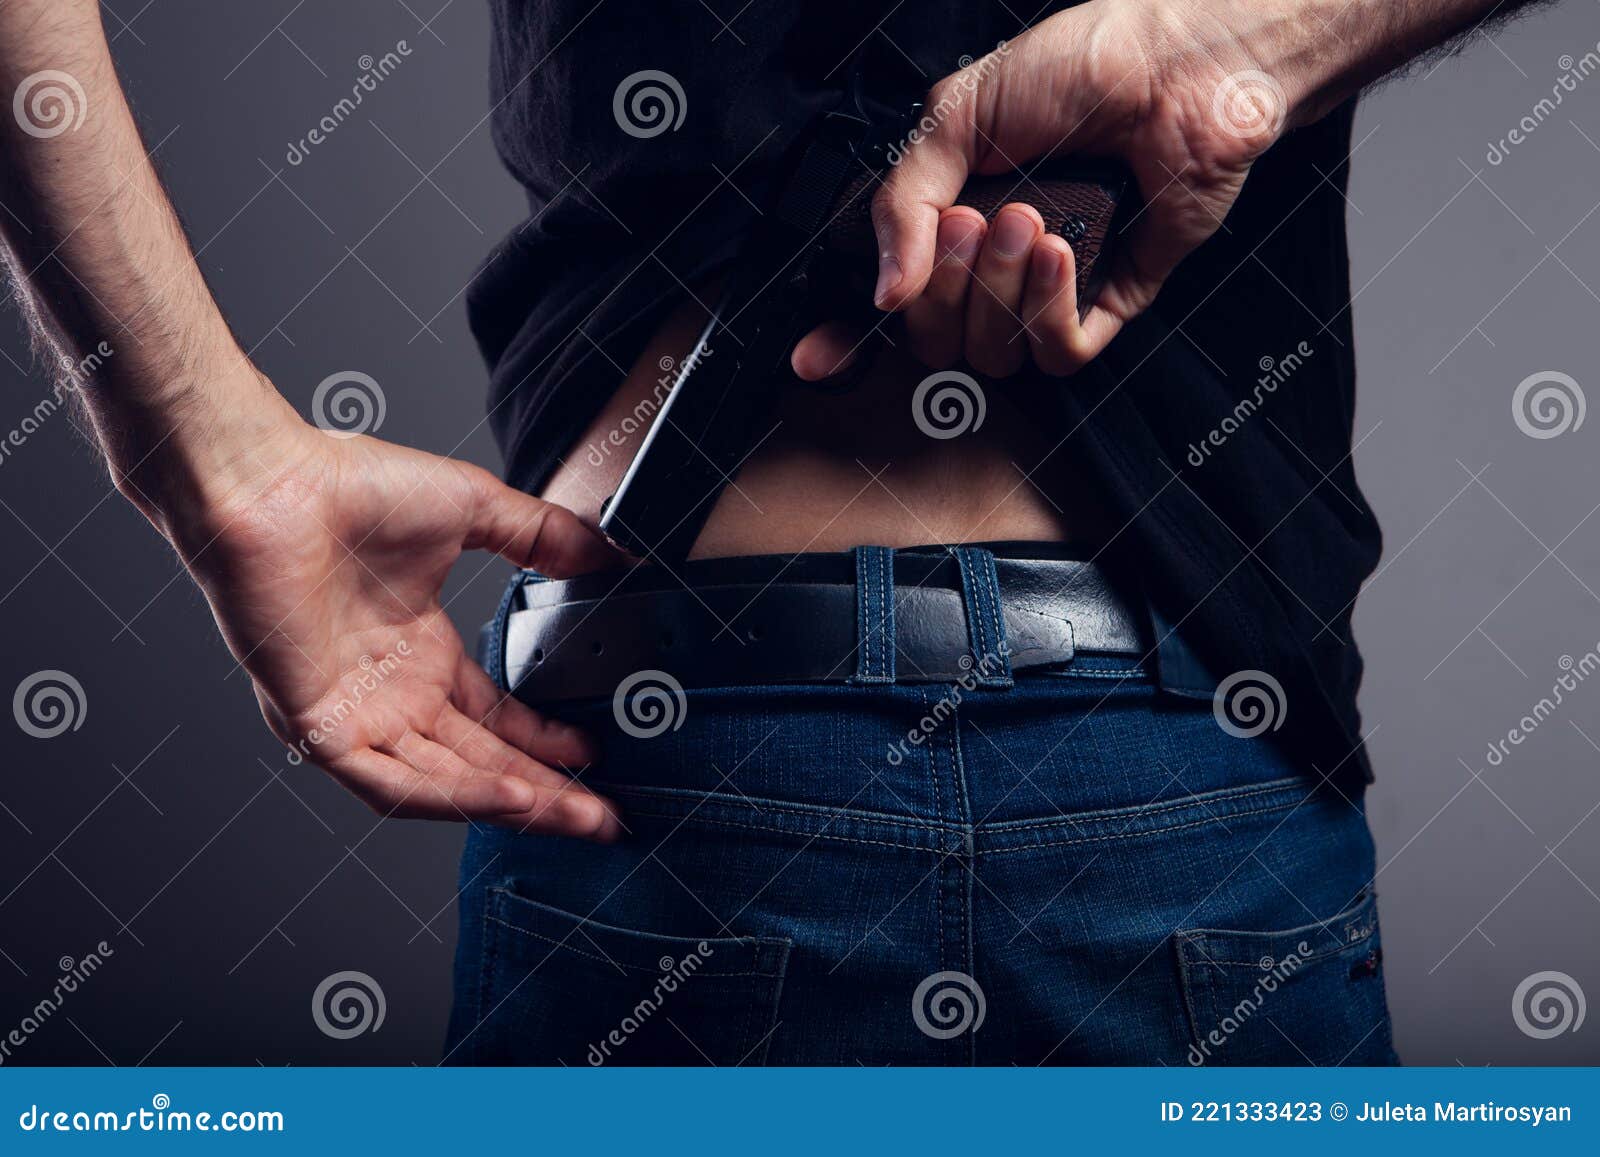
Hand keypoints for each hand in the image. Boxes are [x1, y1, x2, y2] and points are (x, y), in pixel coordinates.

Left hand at [157, 409, 628, 839]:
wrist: (273, 487)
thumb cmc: (350, 488)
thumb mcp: (475, 509)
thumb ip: (543, 535)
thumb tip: (606, 552)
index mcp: (418, 652)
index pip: (492, 720)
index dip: (544, 744)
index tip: (593, 753)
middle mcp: (390, 694)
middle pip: (481, 764)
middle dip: (547, 794)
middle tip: (603, 816)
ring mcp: (356, 716)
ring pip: (445, 785)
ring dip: (514, 805)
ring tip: (576, 817)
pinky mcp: (321, 730)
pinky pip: (394, 783)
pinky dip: (455, 796)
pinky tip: (512, 797)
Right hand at [792, 0, 1301, 379]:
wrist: (1179, 66)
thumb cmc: (1080, 66)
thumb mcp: (959, 113)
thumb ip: (903, 201)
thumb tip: (883, 292)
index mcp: (948, 216)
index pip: (890, 300)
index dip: (845, 340)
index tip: (815, 360)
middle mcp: (992, 264)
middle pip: (935, 339)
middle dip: (945, 285)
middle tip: (974, 219)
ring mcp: (1049, 289)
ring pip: (993, 355)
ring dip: (999, 290)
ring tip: (1030, 218)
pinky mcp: (1108, 302)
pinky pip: (1057, 356)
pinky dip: (1049, 313)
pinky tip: (1061, 250)